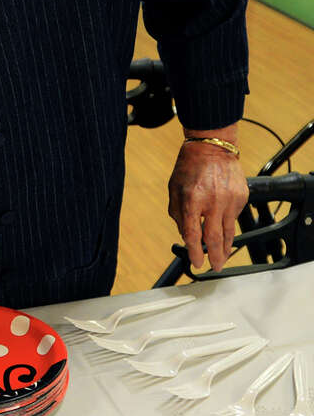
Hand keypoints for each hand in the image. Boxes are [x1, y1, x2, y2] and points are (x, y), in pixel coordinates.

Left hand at [167, 135, 248, 272]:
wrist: (212, 147)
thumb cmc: (189, 168)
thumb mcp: (174, 189)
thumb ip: (178, 214)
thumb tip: (186, 235)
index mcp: (192, 200)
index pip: (193, 233)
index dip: (194, 252)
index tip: (196, 263)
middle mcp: (213, 201)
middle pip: (215, 238)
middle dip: (215, 257)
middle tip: (215, 268)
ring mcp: (230, 199)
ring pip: (229, 231)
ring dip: (226, 248)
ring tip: (223, 258)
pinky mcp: (242, 197)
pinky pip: (234, 217)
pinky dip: (228, 226)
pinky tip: (223, 229)